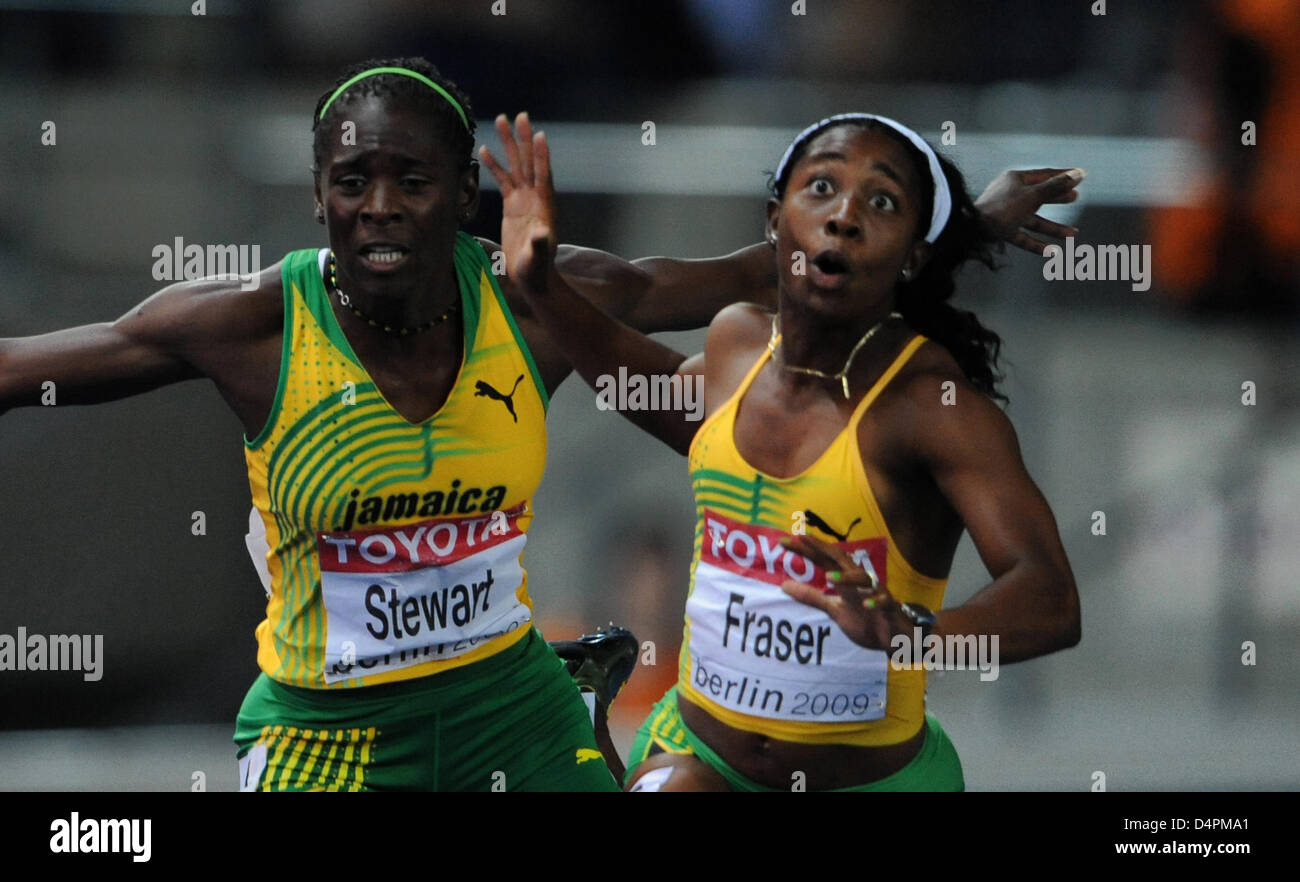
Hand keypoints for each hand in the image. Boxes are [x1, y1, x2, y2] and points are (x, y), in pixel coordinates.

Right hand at [479, 112, 556, 293]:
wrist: (531, 277)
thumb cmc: (536, 270)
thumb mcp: (537, 259)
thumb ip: (540, 246)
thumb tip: (542, 233)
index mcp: (545, 207)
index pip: (543, 176)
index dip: (541, 156)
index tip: (540, 134)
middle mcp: (536, 198)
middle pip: (529, 162)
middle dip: (523, 139)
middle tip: (519, 115)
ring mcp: (524, 200)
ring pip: (516, 166)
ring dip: (509, 144)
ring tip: (501, 120)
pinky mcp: (513, 205)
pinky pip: (503, 180)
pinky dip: (494, 166)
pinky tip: (484, 150)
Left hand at [778, 534, 910, 651]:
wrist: (895, 638)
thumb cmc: (865, 619)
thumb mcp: (834, 608)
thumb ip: (811, 597)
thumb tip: (783, 585)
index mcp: (844, 580)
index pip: (822, 560)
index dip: (804, 550)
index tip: (783, 542)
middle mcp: (859, 581)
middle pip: (840, 559)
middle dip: (821, 548)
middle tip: (802, 538)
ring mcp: (875, 592)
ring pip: (862, 578)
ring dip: (846, 577)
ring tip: (828, 577)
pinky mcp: (889, 608)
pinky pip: (884, 601)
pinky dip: (875, 600)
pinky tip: (866, 603)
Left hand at [974, 168, 1084, 255]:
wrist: (971, 230)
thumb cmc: (1002, 209)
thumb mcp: (1033, 196)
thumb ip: (1056, 187)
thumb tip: (1079, 174)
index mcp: (1015, 180)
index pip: (1044, 175)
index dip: (1063, 175)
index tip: (1080, 175)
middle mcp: (1010, 195)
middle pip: (1039, 196)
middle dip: (1058, 198)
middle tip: (1075, 197)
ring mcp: (1005, 214)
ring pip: (1033, 221)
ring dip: (1053, 228)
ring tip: (1073, 234)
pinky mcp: (1001, 231)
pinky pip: (1022, 238)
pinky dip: (1037, 244)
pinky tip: (1053, 252)